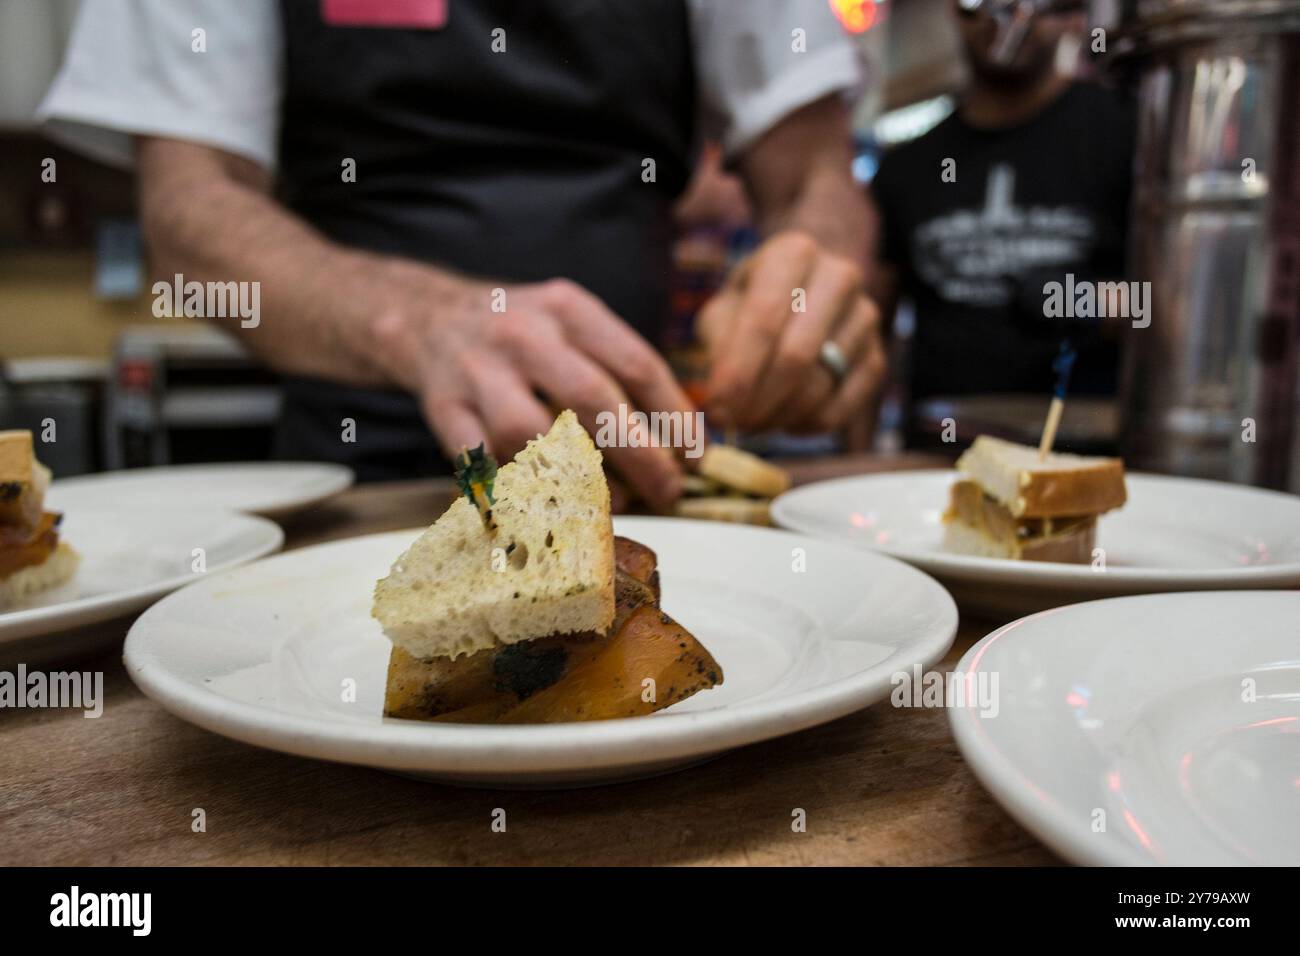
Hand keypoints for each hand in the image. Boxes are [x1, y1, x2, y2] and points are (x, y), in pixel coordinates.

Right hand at [370, 268, 690, 509]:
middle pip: (591, 398)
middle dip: (640, 454)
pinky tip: (549, 512)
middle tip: (668, 491)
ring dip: (577, 478)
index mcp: (567, 309)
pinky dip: (517, 493)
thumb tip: (682, 441)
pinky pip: (480, 463)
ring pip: (530, 433)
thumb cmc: (523, 335)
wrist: (428, 317)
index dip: (674, 416)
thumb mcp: (573, 325)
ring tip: (612, 503)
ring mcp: (477, 373)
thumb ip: (621, 370)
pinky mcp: (442, 411)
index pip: (634, 363)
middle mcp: (522, 335)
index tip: (696, 458)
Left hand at [697, 231, 885, 432]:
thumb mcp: (722, 312)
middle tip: (733, 424)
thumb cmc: (751, 305)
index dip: (737, 372)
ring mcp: (865, 318)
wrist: (802, 295)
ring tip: (752, 421)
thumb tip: (721, 406)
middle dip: (758, 401)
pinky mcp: (877, 357)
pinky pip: (841, 408)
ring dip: (778, 415)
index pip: (764, 319)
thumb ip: (717, 350)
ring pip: (819, 386)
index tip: (717, 410)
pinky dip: (806, 425)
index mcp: (792, 253)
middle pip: (796, 356)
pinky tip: (784, 420)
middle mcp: (838, 277)